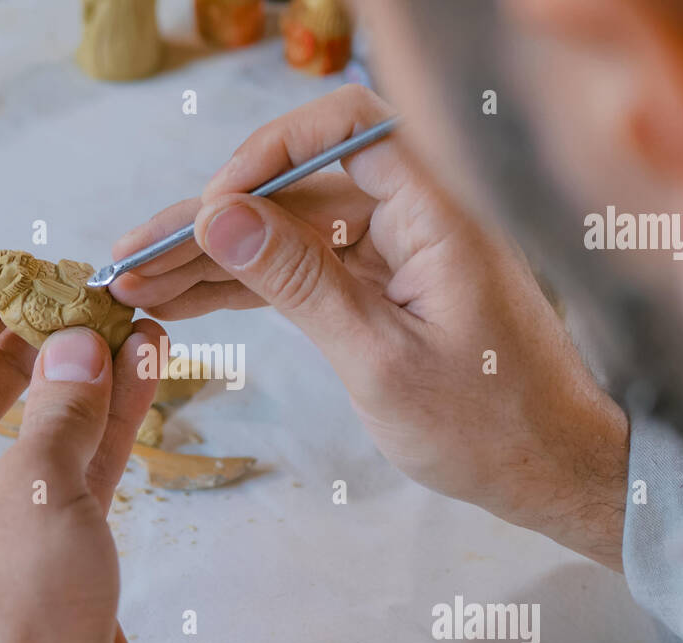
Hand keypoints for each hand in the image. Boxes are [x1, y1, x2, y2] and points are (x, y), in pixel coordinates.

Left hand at [0, 287, 163, 642]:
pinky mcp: (48, 550)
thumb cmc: (13, 611)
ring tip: (126, 327)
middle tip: (72, 306)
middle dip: (22, 348)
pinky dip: (105, 426)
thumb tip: (74, 345)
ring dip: (77, 380)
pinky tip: (142, 375)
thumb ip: (59, 408)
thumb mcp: (35, 489)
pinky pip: (72, 469)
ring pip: (34, 430)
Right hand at [111, 85, 628, 568]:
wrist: (549, 473)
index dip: (269, 154)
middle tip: (132, 258)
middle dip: (211, 221)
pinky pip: (305, 270)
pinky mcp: (382, 287)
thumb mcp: (379, 359)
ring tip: (136, 284)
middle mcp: (417, 217)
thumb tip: (220, 216)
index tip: (212, 207)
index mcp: (439, 213)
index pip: (347, 129)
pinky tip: (184, 300)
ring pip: (290, 231)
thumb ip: (297, 281)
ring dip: (215, 257)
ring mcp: (397, 252)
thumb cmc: (489, 426)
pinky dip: (248, 287)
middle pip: (298, 186)